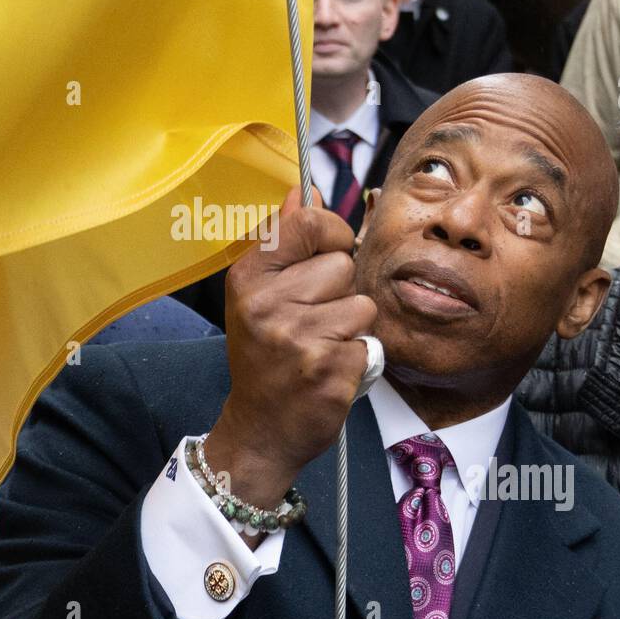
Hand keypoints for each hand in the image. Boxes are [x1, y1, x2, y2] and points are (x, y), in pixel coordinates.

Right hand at [205, 187, 376, 515]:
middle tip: (311, 321)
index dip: (330, 235)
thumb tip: (305, 188)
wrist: (260, 430)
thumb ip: (284, 238)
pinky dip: (357, 358)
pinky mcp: (330, 371)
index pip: (309, 222)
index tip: (323, 256)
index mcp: (250, 278)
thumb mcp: (259, 294)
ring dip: (350, 328)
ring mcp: (299, 339)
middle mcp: (269, 305)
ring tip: (319, 347)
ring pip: (361, 305)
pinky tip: (327, 371)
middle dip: (338, 292)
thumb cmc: (265, 356)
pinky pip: (369, 343)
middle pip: (343, 265)